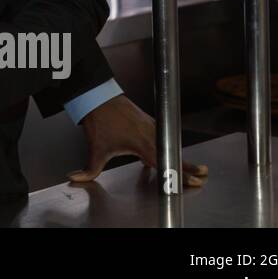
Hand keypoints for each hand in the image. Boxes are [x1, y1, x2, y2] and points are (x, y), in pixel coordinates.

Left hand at [69, 94, 208, 187]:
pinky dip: (167, 145)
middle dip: (188, 166)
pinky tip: (162, 153)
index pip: (167, 164)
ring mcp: (152, 127)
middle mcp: (152, 136)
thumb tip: (75, 178)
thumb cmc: (100, 122)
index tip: (195, 179)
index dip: (182, 173)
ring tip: (190, 167)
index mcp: (143, 146)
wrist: (98, 98)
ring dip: (178, 155)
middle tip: (202, 173)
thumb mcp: (96, 150)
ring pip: (169, 144)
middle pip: (174, 154)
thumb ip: (89, 169)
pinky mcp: (149, 121)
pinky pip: (162, 136)